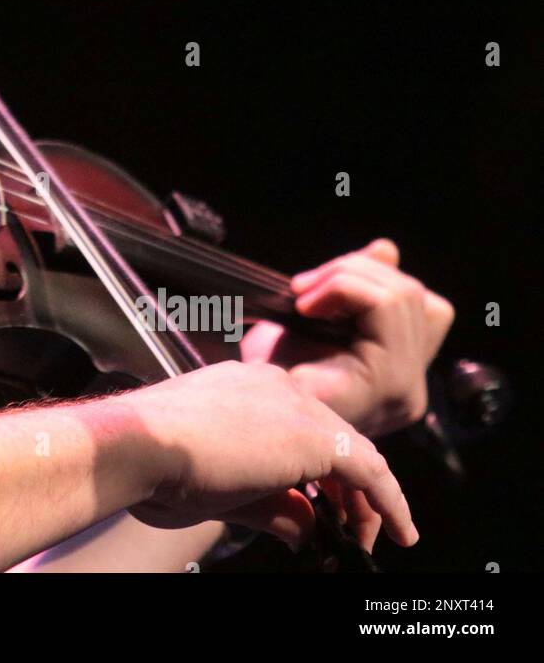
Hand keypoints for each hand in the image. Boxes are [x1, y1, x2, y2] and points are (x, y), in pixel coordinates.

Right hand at [122, 360, 417, 552]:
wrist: (137, 445)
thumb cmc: (154, 465)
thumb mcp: (222, 490)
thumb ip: (272, 504)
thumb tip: (308, 528)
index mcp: (244, 390)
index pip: (302, 428)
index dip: (321, 473)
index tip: (326, 507)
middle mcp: (273, 386)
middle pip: (336, 438)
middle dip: (349, 490)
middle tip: (354, 530)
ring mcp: (295, 406)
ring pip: (357, 453)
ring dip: (370, 501)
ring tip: (373, 537)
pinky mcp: (313, 436)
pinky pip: (370, 473)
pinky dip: (389, 504)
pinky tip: (395, 531)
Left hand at [241, 238, 454, 437]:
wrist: (234, 415)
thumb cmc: (264, 375)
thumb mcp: (315, 320)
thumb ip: (356, 288)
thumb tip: (386, 248)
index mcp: (398, 377)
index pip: (429, 309)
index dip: (379, 280)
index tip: (320, 283)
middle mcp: (410, 388)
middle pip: (416, 296)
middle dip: (357, 272)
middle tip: (304, 286)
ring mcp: (404, 388)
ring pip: (404, 295)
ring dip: (345, 278)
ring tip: (304, 297)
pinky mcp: (387, 382)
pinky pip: (384, 306)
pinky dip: (344, 288)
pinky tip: (307, 308)